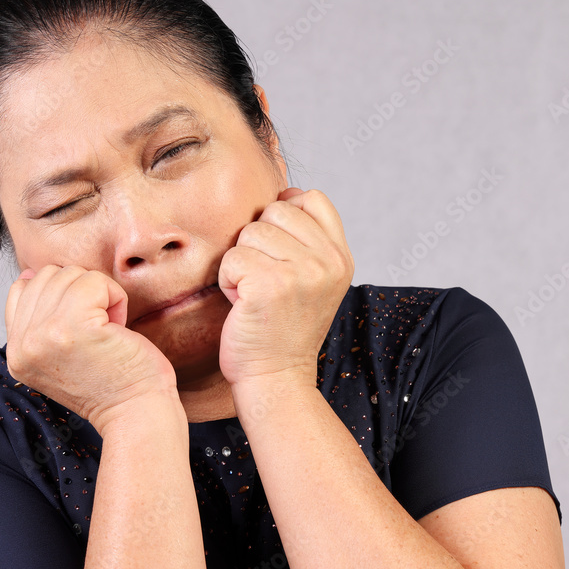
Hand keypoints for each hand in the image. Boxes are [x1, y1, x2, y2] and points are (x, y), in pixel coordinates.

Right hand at [4, 265, 181, 432]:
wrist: (136, 412)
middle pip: (48, 275)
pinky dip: (115, 297)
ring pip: (71, 274)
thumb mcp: (58, 353)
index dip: (61, 295)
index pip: (22, 288)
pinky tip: (117, 327)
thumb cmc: (112, 381)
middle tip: (99, 331)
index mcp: (16, 352)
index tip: (83, 327)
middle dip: (82, 293)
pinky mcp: (73, 327)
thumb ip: (39, 318)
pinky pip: (95, 281)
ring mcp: (44, 335)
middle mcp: (22, 345)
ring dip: (100, 295)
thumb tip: (31, 273)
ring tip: (107, 331)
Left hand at [217, 188, 353, 388]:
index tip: (279, 252)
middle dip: (259, 242)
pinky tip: (243, 305)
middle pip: (275, 211)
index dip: (287, 214)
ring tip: (254, 293)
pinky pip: (232, 258)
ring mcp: (301, 273)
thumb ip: (308, 237)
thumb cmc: (284, 327)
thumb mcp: (314, 278)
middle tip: (266, 281)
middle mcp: (327, 262)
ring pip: (249, 232)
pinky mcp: (269, 285)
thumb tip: (286, 190)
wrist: (276, 378)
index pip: (312, 198)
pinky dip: (227, 282)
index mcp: (341, 257)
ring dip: (241, 262)